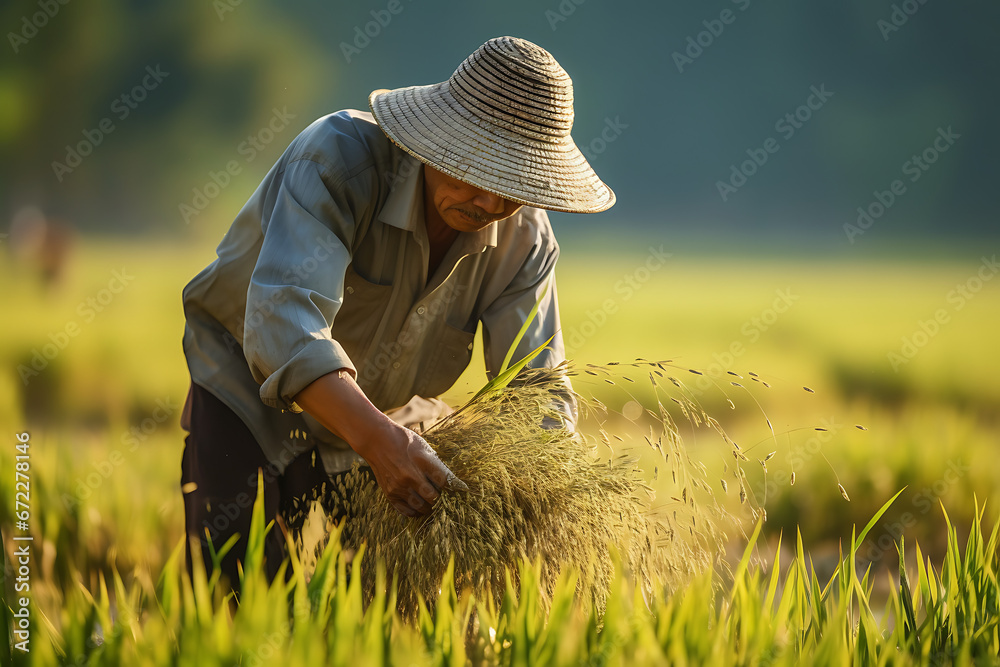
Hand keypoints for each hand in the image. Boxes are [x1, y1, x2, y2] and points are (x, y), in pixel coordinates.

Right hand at [293, 369, 466, 517]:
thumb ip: (436, 465)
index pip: (445, 480)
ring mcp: (399, 486)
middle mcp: (410, 476)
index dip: (456, 488)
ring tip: (434, 504)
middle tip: (448, 500)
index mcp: (422, 461)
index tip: (463, 491)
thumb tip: (451, 481)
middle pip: (434, 497)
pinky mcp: (390, 494)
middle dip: (443, 499)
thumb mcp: (424, 447)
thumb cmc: (404, 441)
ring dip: (430, 507)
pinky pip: (406, 511)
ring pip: (422, 507)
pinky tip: (420, 507)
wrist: (377, 441)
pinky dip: (416, 512)